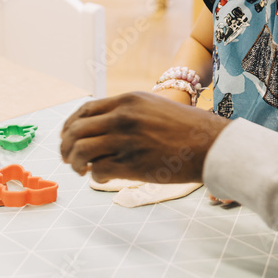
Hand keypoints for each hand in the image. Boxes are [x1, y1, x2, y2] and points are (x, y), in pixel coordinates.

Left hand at [61, 92, 228, 183]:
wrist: (211, 144)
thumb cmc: (187, 129)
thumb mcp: (155, 107)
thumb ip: (129, 112)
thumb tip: (103, 126)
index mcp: (128, 100)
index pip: (84, 111)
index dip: (69, 125)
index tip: (66, 137)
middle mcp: (123, 117)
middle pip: (76, 130)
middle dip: (66, 146)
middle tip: (67, 158)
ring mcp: (126, 140)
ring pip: (80, 151)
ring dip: (75, 163)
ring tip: (80, 170)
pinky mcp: (131, 164)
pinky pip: (98, 171)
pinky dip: (94, 175)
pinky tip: (102, 176)